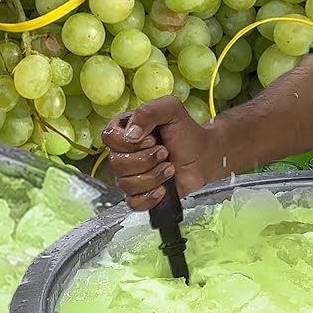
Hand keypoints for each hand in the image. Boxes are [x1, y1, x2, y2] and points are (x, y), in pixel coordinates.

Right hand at [102, 96, 219, 210]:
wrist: (203, 156)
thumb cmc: (186, 132)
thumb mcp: (171, 109)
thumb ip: (149, 111)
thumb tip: (130, 135)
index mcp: (125, 130)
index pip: (109, 138)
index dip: (128, 142)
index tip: (151, 139)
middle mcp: (123, 153)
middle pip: (116, 163)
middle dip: (146, 159)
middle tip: (165, 153)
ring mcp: (130, 176)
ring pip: (126, 183)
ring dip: (153, 176)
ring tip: (170, 168)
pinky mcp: (140, 194)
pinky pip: (133, 202)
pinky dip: (150, 197)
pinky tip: (163, 189)